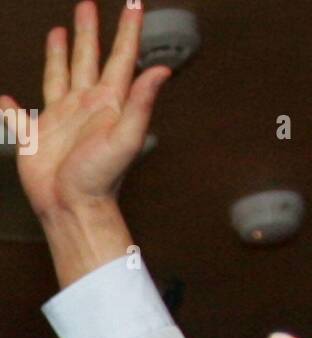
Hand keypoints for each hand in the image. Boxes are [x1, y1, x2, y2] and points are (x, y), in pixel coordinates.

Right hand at [0, 1, 168, 220]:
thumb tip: (162, 71)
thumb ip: (141, 103)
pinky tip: (9, 99)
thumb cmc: (101, 180)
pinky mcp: (37, 137)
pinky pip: (20, 117)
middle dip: (89, 32)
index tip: (134, 5)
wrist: (73, 208)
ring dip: (58, 54)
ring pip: (58, 76)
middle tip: (89, 5)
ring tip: (59, 31)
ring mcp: (61, 121)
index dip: (128, 32)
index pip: (121, 59)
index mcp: (108, 104)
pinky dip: (13, 108)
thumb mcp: (126, 138)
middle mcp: (85, 108)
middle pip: (87, 59)